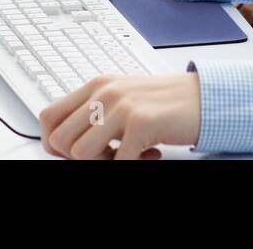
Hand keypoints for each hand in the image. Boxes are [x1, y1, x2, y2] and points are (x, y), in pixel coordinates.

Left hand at [39, 73, 200, 159]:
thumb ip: (94, 112)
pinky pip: (117, 162)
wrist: (204, 97)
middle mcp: (104, 92)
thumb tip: (65, 142)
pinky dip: (132, 166)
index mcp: (96, 85)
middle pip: (60, 140)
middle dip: (78, 158)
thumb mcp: (122, 99)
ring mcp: (122, 106)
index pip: (49, 117)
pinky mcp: (141, 122)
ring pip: (81, 153)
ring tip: (129, 155)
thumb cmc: (164, 102)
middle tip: (107, 157)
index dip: (53, 143)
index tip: (73, 153)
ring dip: (104, 164)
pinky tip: (150, 154)